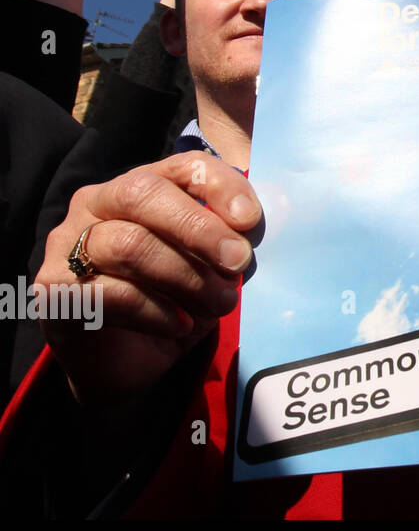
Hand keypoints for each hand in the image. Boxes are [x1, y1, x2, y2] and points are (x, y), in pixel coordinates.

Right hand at [35, 153, 261, 406]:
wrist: (128, 364)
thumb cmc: (174, 301)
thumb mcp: (212, 267)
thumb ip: (230, 239)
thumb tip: (251, 227)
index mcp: (142, 186)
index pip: (182, 166)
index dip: (220, 186)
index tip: (252, 221)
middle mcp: (97, 204)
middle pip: (143, 194)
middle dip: (199, 228)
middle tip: (238, 261)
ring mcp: (67, 245)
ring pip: (128, 243)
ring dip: (186, 276)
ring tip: (220, 303)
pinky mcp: (55, 291)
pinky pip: (111, 293)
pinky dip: (157, 312)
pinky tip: (181, 326)